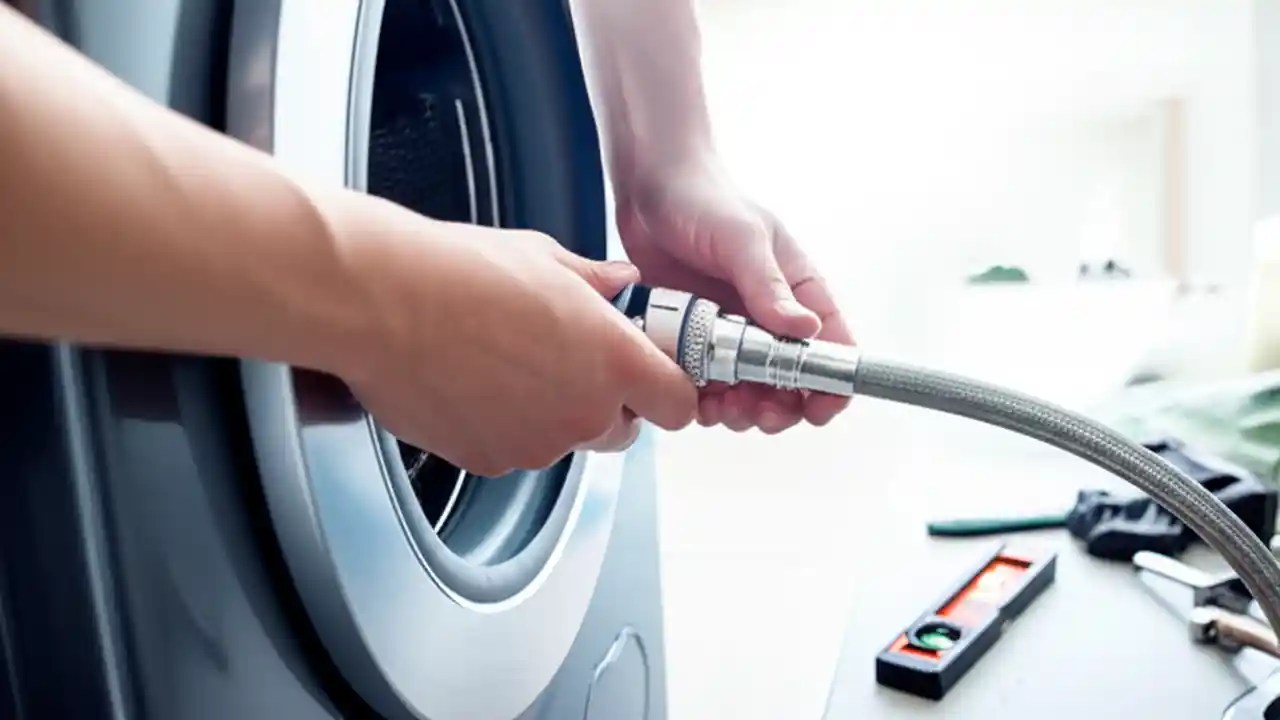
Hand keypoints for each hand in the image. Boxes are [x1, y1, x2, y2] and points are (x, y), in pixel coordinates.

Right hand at [320, 191, 697, 475]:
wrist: (381, 300)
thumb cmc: (459, 272)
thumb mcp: (545, 257)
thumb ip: (596, 280)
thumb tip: (619, 280)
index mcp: (614, 360)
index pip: (678, 405)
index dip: (666, 392)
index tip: (652, 378)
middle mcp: (583, 412)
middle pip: (623, 431)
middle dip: (605, 405)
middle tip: (566, 363)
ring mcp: (536, 445)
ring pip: (564, 440)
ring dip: (549, 414)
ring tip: (504, 364)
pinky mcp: (489, 461)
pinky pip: (513, 450)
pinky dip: (502, 427)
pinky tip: (473, 384)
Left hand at [615, 156, 853, 433]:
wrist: (649, 189)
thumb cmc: (705, 200)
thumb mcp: (742, 239)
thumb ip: (769, 286)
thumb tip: (807, 330)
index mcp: (801, 293)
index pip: (835, 349)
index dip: (832, 387)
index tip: (816, 410)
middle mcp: (771, 320)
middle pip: (793, 385)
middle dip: (779, 409)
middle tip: (755, 411)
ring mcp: (732, 334)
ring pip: (750, 393)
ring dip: (740, 410)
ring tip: (720, 406)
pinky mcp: (695, 341)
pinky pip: (707, 386)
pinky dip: (703, 401)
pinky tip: (691, 396)